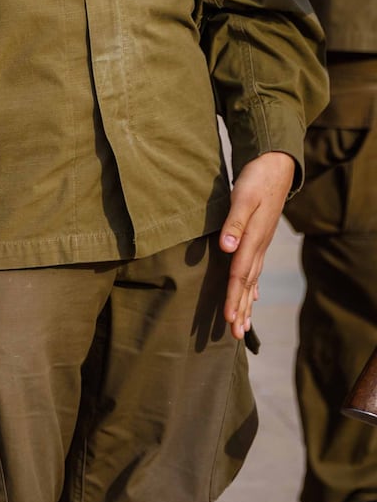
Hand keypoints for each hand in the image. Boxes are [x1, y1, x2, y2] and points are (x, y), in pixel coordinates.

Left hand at [218, 151, 296, 338]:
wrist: (274, 166)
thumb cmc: (256, 179)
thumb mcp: (242, 197)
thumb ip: (234, 223)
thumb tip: (226, 248)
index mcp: (253, 240)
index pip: (239, 275)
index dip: (233, 298)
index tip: (228, 320)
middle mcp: (258, 246)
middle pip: (247, 284)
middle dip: (240, 309)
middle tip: (236, 335)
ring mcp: (260, 244)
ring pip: (251, 280)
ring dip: (245, 302)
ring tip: (242, 325)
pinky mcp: (259, 238)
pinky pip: (254, 269)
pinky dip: (252, 286)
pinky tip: (253, 297)